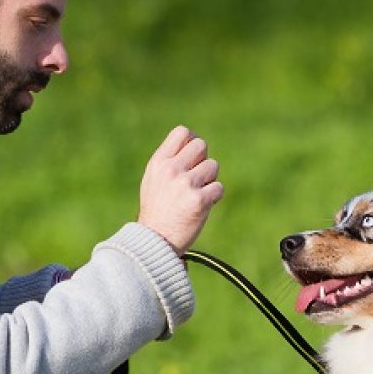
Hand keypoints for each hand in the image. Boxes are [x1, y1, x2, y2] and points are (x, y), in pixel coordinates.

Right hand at [137, 126, 223, 254]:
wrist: (154, 241)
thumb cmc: (156, 210)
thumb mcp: (153, 180)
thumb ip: (169, 161)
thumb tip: (193, 142)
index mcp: (159, 162)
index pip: (182, 132)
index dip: (192, 140)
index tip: (193, 156)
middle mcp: (171, 170)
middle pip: (201, 145)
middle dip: (203, 160)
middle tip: (196, 178)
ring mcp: (185, 184)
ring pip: (213, 166)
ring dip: (209, 180)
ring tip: (195, 195)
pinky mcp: (199, 201)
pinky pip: (218, 188)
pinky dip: (214, 197)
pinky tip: (201, 206)